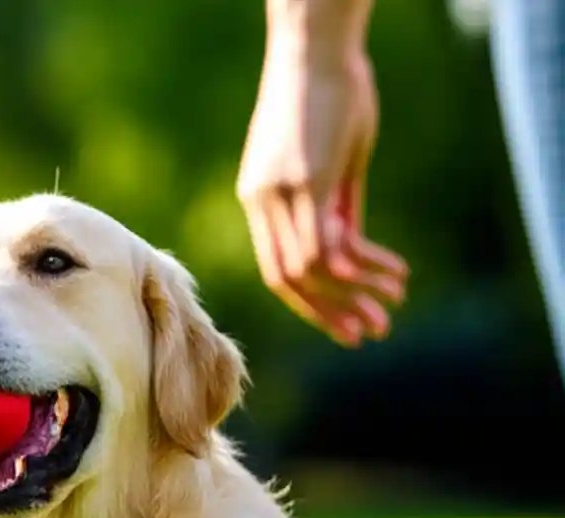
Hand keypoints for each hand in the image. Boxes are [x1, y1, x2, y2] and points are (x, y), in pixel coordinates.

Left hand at [236, 47, 406, 347]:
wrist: (315, 48)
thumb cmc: (327, 95)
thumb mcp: (330, 160)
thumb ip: (335, 207)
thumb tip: (349, 254)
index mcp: (258, 197)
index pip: (276, 269)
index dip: (310, 303)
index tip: (343, 323)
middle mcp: (261, 199)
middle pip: (288, 279)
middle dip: (329, 313)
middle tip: (367, 334)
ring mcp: (280, 191)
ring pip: (310, 268)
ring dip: (353, 295)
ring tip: (390, 308)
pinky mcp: (305, 179)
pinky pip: (330, 242)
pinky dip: (364, 266)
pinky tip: (395, 275)